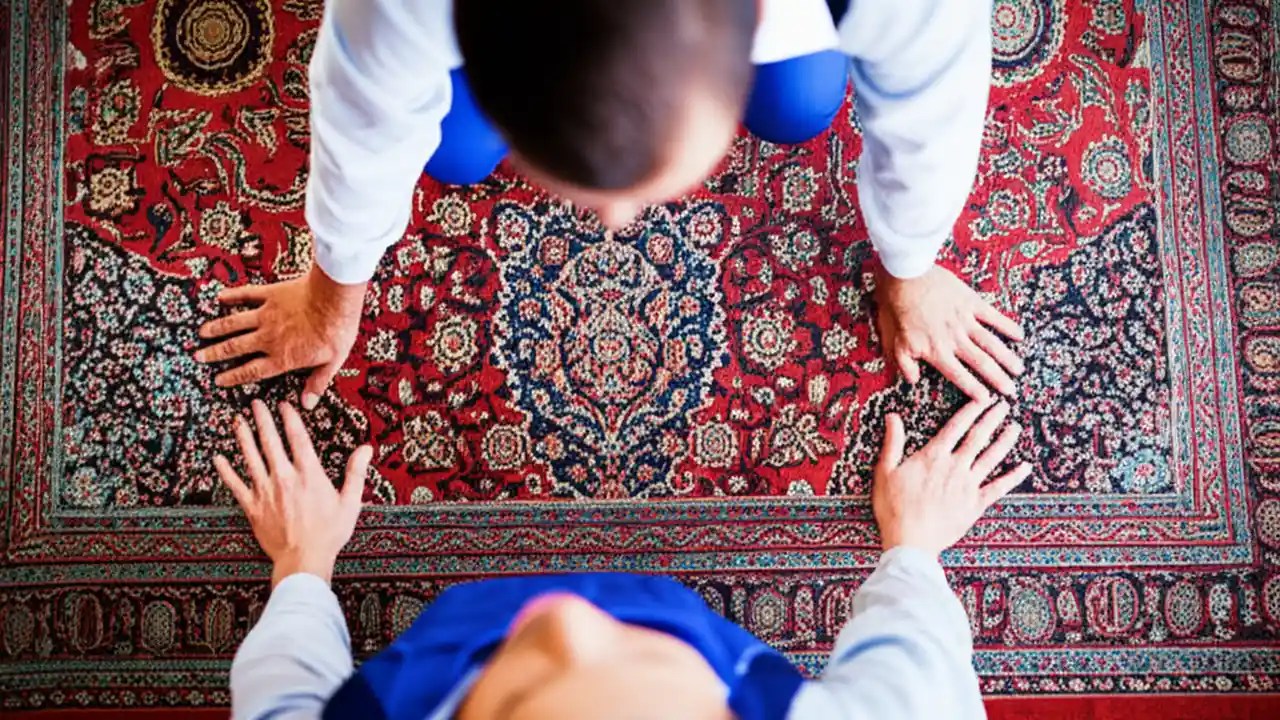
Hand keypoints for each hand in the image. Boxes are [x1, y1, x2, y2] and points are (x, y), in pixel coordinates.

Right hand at [196, 266, 365, 408]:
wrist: (335, 298)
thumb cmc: (336, 330)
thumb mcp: (332, 362)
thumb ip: (317, 383)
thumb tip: (307, 404)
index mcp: (282, 357)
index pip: (252, 371)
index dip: (233, 377)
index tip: (218, 380)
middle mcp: (268, 338)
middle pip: (235, 348)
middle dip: (215, 353)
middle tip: (198, 356)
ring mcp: (266, 315)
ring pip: (234, 323)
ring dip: (217, 328)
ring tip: (202, 332)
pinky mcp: (270, 294)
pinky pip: (247, 295)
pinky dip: (232, 296)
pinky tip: (220, 297)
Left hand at [213, 399, 372, 585]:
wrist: (303, 560)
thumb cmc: (329, 534)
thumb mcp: (350, 502)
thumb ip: (355, 473)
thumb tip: (366, 449)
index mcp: (309, 475)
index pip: (297, 438)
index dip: (289, 418)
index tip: (283, 404)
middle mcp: (284, 478)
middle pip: (270, 442)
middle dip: (262, 420)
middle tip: (255, 404)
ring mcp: (265, 492)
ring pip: (251, 458)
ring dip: (243, 437)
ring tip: (237, 421)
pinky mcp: (252, 507)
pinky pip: (235, 485)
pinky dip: (226, 471)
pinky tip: (218, 458)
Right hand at [872, 399, 1030, 554]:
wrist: (911, 542)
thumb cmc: (894, 508)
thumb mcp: (885, 472)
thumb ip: (893, 443)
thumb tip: (893, 416)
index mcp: (933, 457)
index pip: (956, 426)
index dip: (970, 410)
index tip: (982, 398)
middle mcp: (955, 466)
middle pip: (978, 437)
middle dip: (992, 419)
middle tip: (1004, 405)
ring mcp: (969, 485)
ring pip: (992, 457)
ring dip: (1005, 441)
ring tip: (1016, 427)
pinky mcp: (976, 504)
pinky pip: (999, 487)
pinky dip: (1014, 477)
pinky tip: (1025, 467)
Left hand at [874, 266, 1024, 401]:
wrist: (906, 275)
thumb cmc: (896, 307)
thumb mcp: (892, 340)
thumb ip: (904, 363)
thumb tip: (913, 381)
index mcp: (936, 350)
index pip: (958, 375)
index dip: (973, 389)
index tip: (986, 400)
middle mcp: (954, 339)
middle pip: (981, 363)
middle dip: (998, 379)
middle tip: (1011, 391)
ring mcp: (965, 320)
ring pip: (991, 343)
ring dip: (1006, 357)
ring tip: (1018, 370)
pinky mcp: (971, 302)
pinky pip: (993, 316)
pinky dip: (1007, 326)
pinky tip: (1020, 335)